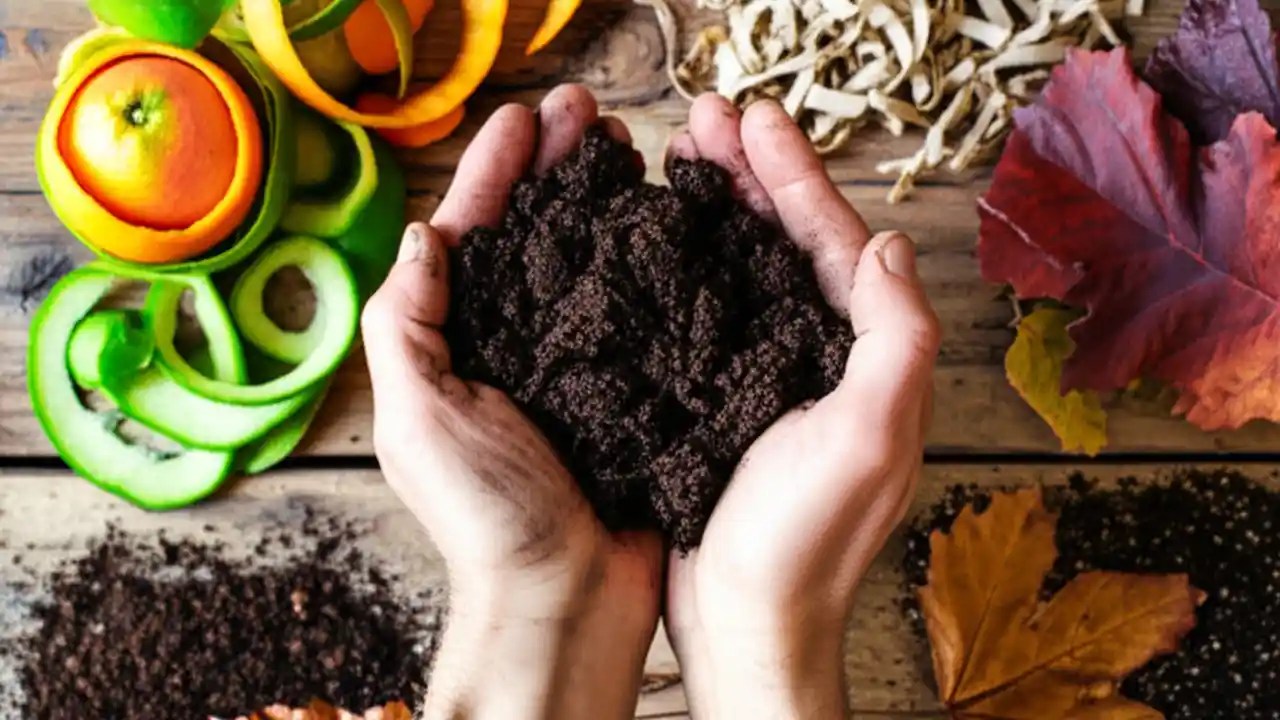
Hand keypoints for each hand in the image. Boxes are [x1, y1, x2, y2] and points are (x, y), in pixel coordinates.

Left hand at [361, 85, 661, 719]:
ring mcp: (577, 365)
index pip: (473, 235)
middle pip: (536, 236)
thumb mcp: (420, 418)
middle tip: (594, 116)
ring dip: (606, 203)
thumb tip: (428, 234)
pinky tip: (672, 228)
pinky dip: (652, 264)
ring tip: (633, 152)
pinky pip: (641, 312)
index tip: (529, 119)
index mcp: (457, 345)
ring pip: (591, 263)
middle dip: (558, 170)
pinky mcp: (631, 387)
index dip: (497, 172)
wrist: (568, 600)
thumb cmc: (487, 519)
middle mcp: (515, 346)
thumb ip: (406, 322)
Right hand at [664, 96, 940, 717]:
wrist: (743, 623)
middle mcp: (821, 356)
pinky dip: (692, 265)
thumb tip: (887, 243)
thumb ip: (893, 340)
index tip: (756, 119)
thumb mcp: (868, 440)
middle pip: (788, 242)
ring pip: (748, 269)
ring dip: (721, 208)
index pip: (832, 242)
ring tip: (682, 157)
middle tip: (705, 119)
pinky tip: (664, 239)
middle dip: (752, 175)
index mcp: (862, 356)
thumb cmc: (802, 545)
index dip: (796, 175)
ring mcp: (770, 375)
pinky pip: (710, 311)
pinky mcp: (723, 397)